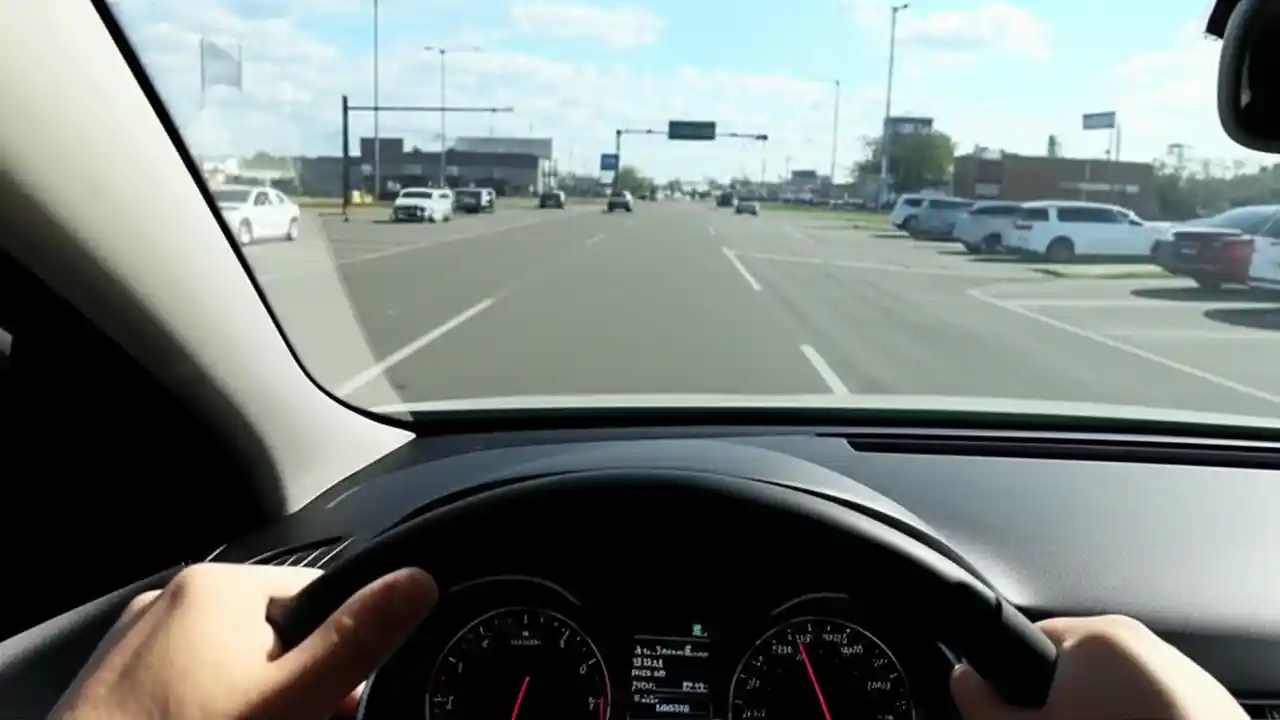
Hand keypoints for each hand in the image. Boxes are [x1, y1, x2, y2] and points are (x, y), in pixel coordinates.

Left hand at [51, 562, 436, 719]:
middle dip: (291, 687)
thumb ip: (356, 640)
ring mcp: (134, 647)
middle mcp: (168, 602)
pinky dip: (204, 712)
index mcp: (215, 586)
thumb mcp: (290, 699)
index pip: (314, 600)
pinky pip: (184, 691)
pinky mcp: (113, 689)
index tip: (329, 703)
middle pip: (270, 639)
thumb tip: (417, 582)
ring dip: (251, 703)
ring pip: (226, 670)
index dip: (334, 658)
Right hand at [951, 615, 1245, 719]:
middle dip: (1062, 700)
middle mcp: (1141, 640)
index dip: (1016, 682)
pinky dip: (1138, 719)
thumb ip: (987, 706)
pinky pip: (1150, 704)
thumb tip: (959, 680)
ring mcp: (1180, 669)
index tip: (1023, 712)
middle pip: (1072, 668)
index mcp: (1097, 634)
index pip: (1029, 640)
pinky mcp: (1207, 700)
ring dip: (1102, 711)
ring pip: (1115, 690)